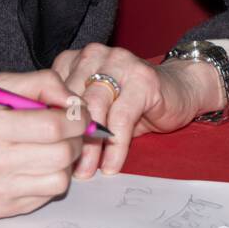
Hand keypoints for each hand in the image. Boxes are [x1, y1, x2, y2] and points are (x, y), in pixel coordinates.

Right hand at [0, 70, 89, 218]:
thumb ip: (39, 83)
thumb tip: (75, 102)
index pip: (53, 125)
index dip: (77, 119)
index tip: (80, 114)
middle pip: (61, 155)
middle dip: (75, 140)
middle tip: (69, 130)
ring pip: (59, 180)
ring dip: (64, 162)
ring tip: (51, 147)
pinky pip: (44, 197)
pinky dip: (48, 179)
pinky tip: (33, 164)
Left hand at [51, 43, 212, 179]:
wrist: (180, 90)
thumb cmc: (132, 103)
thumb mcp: (96, 108)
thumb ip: (72, 118)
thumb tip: (48, 150)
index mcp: (75, 60)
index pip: (51, 94)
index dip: (50, 128)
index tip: (48, 157)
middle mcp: (93, 56)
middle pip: (71, 101)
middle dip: (68, 140)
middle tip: (65, 170)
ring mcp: (119, 63)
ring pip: (95, 109)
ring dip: (91, 147)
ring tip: (87, 172)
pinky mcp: (142, 78)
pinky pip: (121, 118)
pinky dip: (115, 146)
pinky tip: (112, 165)